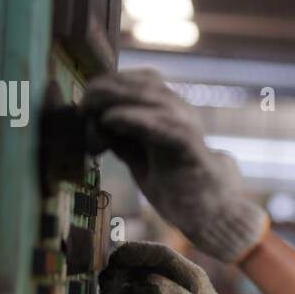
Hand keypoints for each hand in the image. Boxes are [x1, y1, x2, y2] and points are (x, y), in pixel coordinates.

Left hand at [80, 69, 269, 263]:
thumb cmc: (176, 186)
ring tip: (91, 112)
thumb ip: (121, 138)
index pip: (135, 79)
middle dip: (103, 90)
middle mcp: (180, 111)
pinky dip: (134, 117)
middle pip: (139, 81)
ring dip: (113, 99)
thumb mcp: (139, 157)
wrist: (213, 213)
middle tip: (81, 109)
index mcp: (170, 111)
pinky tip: (111, 119)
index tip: (83, 114)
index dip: (106, 88)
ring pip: (150, 95)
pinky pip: (163, 125)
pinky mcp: (190, 147)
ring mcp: (187, 126)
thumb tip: (94, 120)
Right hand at [98, 241, 256, 293]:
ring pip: (135, 277)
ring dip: (117, 281)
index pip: (160, 254)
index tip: (118, 255)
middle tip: (103, 277)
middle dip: (122, 267)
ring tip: (102, 292)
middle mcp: (173, 277)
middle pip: (143, 263)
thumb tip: (149, 281)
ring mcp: (162, 289)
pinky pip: (133, 293)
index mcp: (188, 273)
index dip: (139, 251)